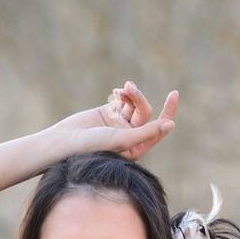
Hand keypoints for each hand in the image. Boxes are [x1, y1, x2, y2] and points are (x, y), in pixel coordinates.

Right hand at [56, 81, 178, 161]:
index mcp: (136, 148)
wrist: (66, 141)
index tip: (173, 94)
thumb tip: (170, 125)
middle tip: (129, 89)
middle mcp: (129, 137)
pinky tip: (115, 92)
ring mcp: (119, 124)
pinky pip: (122, 98)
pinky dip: (122, 93)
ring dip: (130, 93)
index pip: (158, 129)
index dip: (167, 112)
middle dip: (139, 99)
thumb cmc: (93, 147)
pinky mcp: (108, 112)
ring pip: (134, 103)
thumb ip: (147, 132)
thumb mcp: (123, 139)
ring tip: (120, 90)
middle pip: (145, 112)